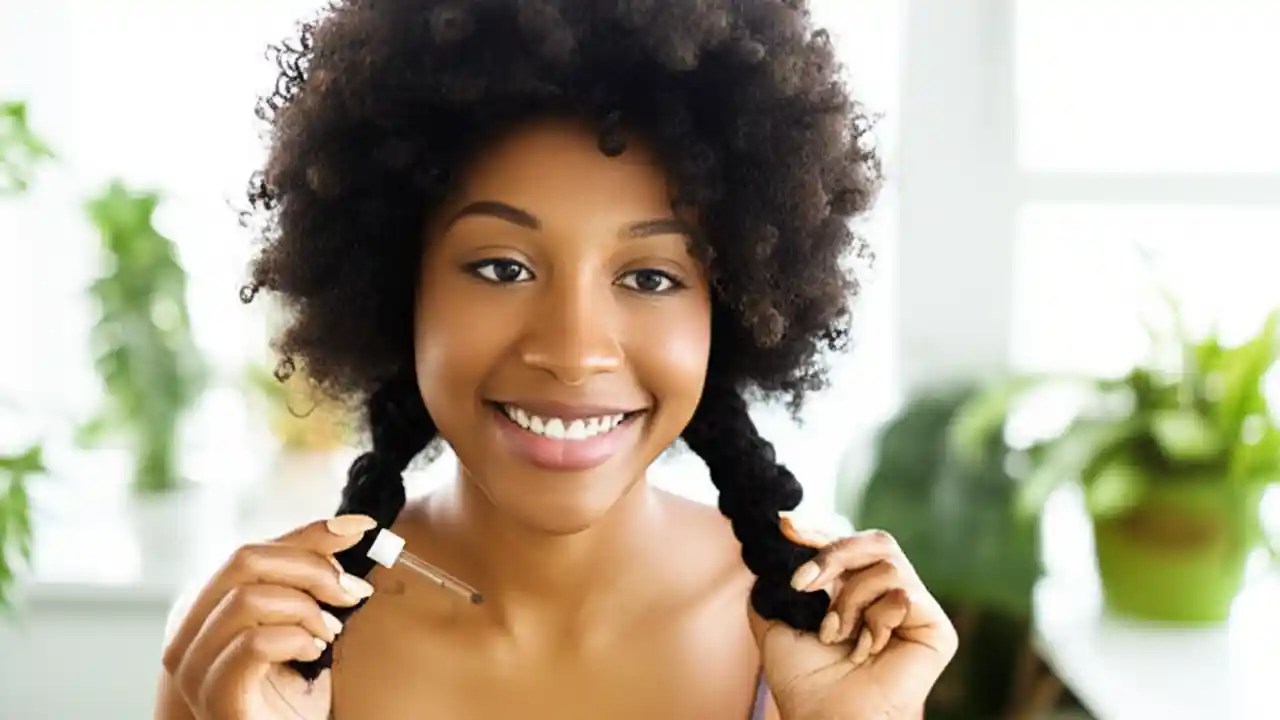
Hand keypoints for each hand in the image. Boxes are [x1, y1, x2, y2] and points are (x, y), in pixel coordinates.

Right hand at [159, 515, 378, 719]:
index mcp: (204, 611)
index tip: (362, 529)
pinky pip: (254, 644)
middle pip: (243, 561)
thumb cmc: (296, 698)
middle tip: (351, 592)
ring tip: (329, 633)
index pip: (250, 550)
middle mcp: (186, 635)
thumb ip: (311, 579)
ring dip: (305, 608)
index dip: (309, 534)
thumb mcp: (305, 625)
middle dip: (310, 568)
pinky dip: (295, 640)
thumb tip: (351, 526)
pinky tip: (312, 653)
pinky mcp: (215, 698)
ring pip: (247, 599)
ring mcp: (194, 669)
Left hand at [749, 516, 957, 719]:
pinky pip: (905, 593)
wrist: (826, 718)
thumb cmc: (803, 680)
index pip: (847, 544)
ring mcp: (914, 612)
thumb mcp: (775, 620)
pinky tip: (866, 648)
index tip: (787, 526)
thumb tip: (779, 545)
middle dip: (833, 553)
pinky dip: (876, 618)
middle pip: (875, 540)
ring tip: (836, 634)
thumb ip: (775, 580)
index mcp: (854, 591)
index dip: (819, 530)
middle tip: (804, 583)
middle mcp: (888, 597)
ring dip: (849, 598)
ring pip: (887, 564)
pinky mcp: (936, 630)